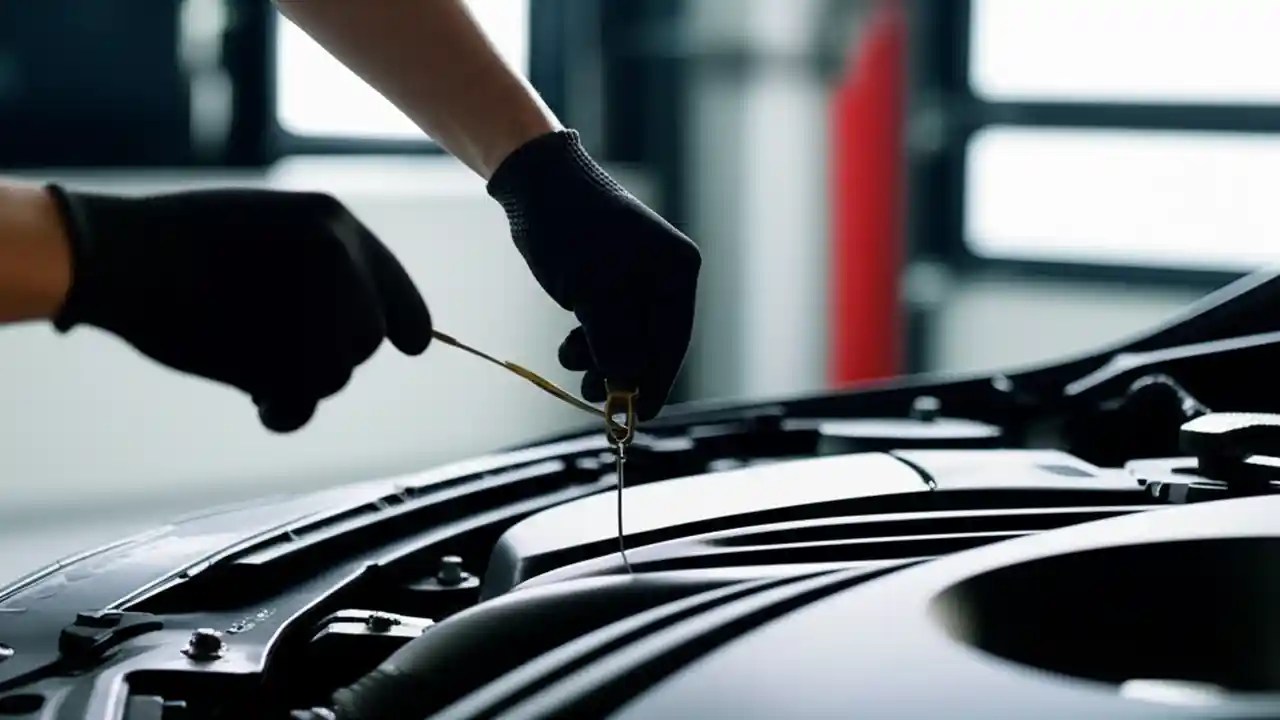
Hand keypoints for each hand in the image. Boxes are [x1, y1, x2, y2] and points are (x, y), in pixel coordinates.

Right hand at [47, 186, 431, 431]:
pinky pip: (301, 403)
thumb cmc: (180, 241)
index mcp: (335, 223)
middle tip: (272, 340)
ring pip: (334, 374)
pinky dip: (282, 410)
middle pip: (364, 340)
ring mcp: (315, 309)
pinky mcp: (282, 358)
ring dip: (296, 378)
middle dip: (328, 351)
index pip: (396, 291)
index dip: (405, 324)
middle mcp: (338, 262)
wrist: (118, 254)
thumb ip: (324, 267)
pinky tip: (255, 396)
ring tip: (245, 352)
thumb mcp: (270, 227)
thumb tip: (383, 329)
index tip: (410, 344)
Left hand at [487, 130, 700, 420]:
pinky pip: (610, 324)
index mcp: (676, 270)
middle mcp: (665, 275)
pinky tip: (570, 342)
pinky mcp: (610, 280)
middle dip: (622, 371)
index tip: (638, 418)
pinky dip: (591, 340)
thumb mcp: (594, 294)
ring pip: (627, 338)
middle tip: (593, 395)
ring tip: (572, 359)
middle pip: (651, 343)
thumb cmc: (570, 230)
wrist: (536, 182)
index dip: (655, 383)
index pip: (673, 341)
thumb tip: (630, 386)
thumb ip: (615, 343)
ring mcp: (638, 278)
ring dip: (600, 358)